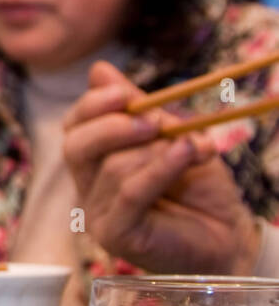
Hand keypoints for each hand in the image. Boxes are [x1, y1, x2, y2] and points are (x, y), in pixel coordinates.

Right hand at [62, 60, 260, 274]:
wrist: (230, 236)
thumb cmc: (200, 189)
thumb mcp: (172, 136)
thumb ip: (139, 108)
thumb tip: (99, 69)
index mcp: (96, 163)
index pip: (74, 127)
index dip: (92, 106)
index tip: (124, 92)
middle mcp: (88, 189)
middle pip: (75, 146)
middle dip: (112, 126)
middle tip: (152, 121)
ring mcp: (98, 215)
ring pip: (112, 167)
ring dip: (157, 151)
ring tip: (194, 148)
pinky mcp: (116, 235)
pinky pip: (130, 192)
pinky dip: (160, 168)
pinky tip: (187, 154)